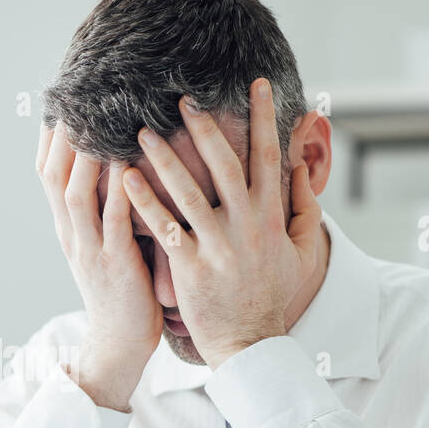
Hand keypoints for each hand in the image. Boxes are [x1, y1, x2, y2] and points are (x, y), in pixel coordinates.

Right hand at [37, 122, 161, 407]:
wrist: (120, 344)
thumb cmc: (124, 290)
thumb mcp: (106, 243)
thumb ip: (107, 207)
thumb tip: (119, 162)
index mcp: (67, 228)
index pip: (47, 173)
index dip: (51, 136)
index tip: (62, 99)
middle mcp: (71, 234)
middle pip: (53, 175)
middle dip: (62, 134)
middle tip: (77, 94)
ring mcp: (89, 249)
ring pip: (75, 193)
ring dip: (85, 155)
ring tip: (98, 118)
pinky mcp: (114, 265)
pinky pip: (114, 222)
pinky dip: (119, 191)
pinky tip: (130, 164)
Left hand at [122, 78, 322, 368]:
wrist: (250, 342)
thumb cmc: (271, 296)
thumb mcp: (299, 251)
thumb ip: (303, 208)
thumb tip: (300, 169)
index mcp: (270, 216)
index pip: (268, 156)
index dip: (265, 117)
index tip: (257, 85)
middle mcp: (245, 225)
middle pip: (225, 164)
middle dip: (205, 127)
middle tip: (184, 98)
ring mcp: (217, 245)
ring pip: (189, 191)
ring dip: (165, 157)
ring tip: (142, 131)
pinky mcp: (191, 266)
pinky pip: (164, 226)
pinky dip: (145, 201)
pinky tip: (126, 178)